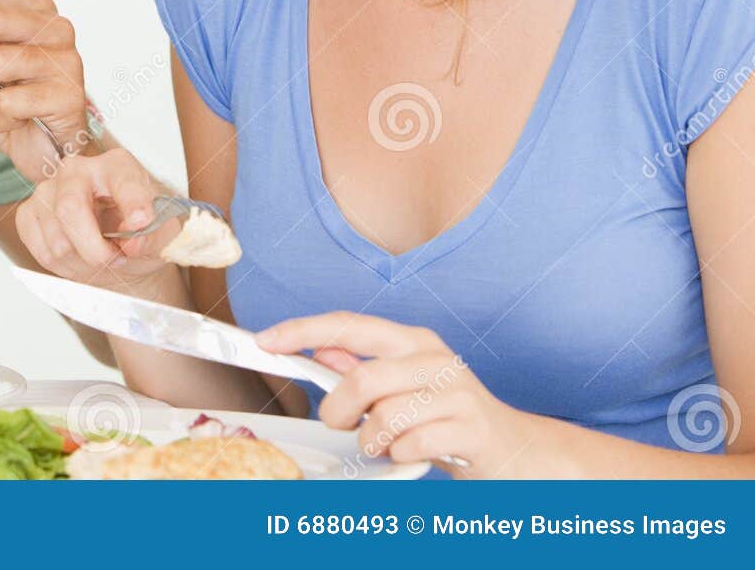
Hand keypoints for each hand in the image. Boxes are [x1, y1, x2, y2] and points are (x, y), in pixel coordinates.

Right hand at [16, 149, 180, 292]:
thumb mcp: (161, 236)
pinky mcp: (28, 214)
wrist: (118, 249)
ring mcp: (47, 190)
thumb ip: (153, 236)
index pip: (122, 179)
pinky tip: (80, 258)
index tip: (141, 222)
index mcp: (116, 165)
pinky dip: (65, 267)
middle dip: (94, 249)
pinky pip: (42, 251)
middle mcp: (77, 170)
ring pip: (57, 240)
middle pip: (70, 208)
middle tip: (116, 260)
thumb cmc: (139, 234)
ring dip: (84, 263)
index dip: (132, 202)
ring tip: (101, 258)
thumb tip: (134, 241)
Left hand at [256, 312, 559, 477]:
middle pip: (362, 377)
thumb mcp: (403, 385)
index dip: (302, 330)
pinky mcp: (472, 429)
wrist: (516, 450)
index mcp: (412, 340)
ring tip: (383, 443)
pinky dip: (399, 457)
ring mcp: (457, 393)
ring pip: (385, 416)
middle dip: (338, 409)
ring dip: (371, 440)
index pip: (348, 324)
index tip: (266, 341)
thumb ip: (363, 367)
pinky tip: (412, 454)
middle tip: (340, 424)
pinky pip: (411, 446)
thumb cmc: (446, 416)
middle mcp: (435, 358)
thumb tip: (322, 351)